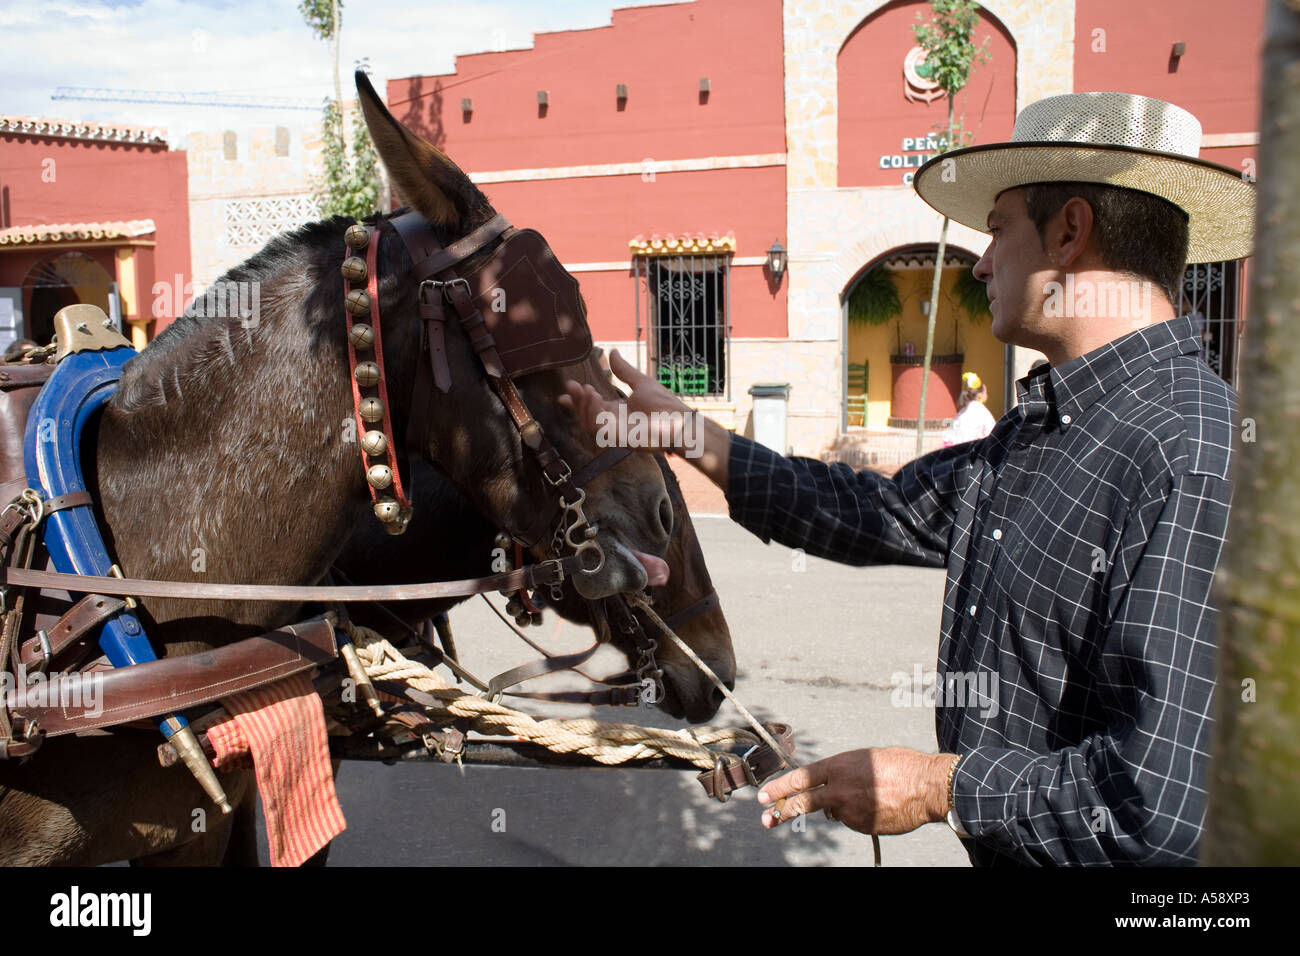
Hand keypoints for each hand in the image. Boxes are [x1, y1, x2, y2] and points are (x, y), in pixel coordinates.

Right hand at [557, 349, 692, 452]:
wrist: (680, 422)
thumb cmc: (665, 405)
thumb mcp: (640, 383)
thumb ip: (623, 371)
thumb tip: (612, 352)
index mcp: (617, 411)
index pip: (592, 406)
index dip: (577, 400)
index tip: (566, 390)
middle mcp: (614, 422)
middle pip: (586, 414)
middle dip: (576, 401)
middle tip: (571, 385)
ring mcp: (616, 432)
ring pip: (589, 422)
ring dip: (583, 405)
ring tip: (585, 389)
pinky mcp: (619, 439)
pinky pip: (598, 428)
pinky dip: (593, 413)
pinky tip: (594, 397)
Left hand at [758, 748, 954, 835]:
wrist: (925, 786)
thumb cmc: (898, 765)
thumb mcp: (864, 758)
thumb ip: (841, 771)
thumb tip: (828, 784)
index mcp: (837, 767)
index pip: (799, 778)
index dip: (779, 787)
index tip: (764, 794)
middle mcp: (839, 790)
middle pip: (802, 803)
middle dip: (781, 811)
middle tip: (767, 818)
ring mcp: (850, 811)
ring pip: (832, 811)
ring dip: (838, 806)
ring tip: (865, 795)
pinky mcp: (861, 826)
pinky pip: (851, 820)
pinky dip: (857, 814)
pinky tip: (875, 804)